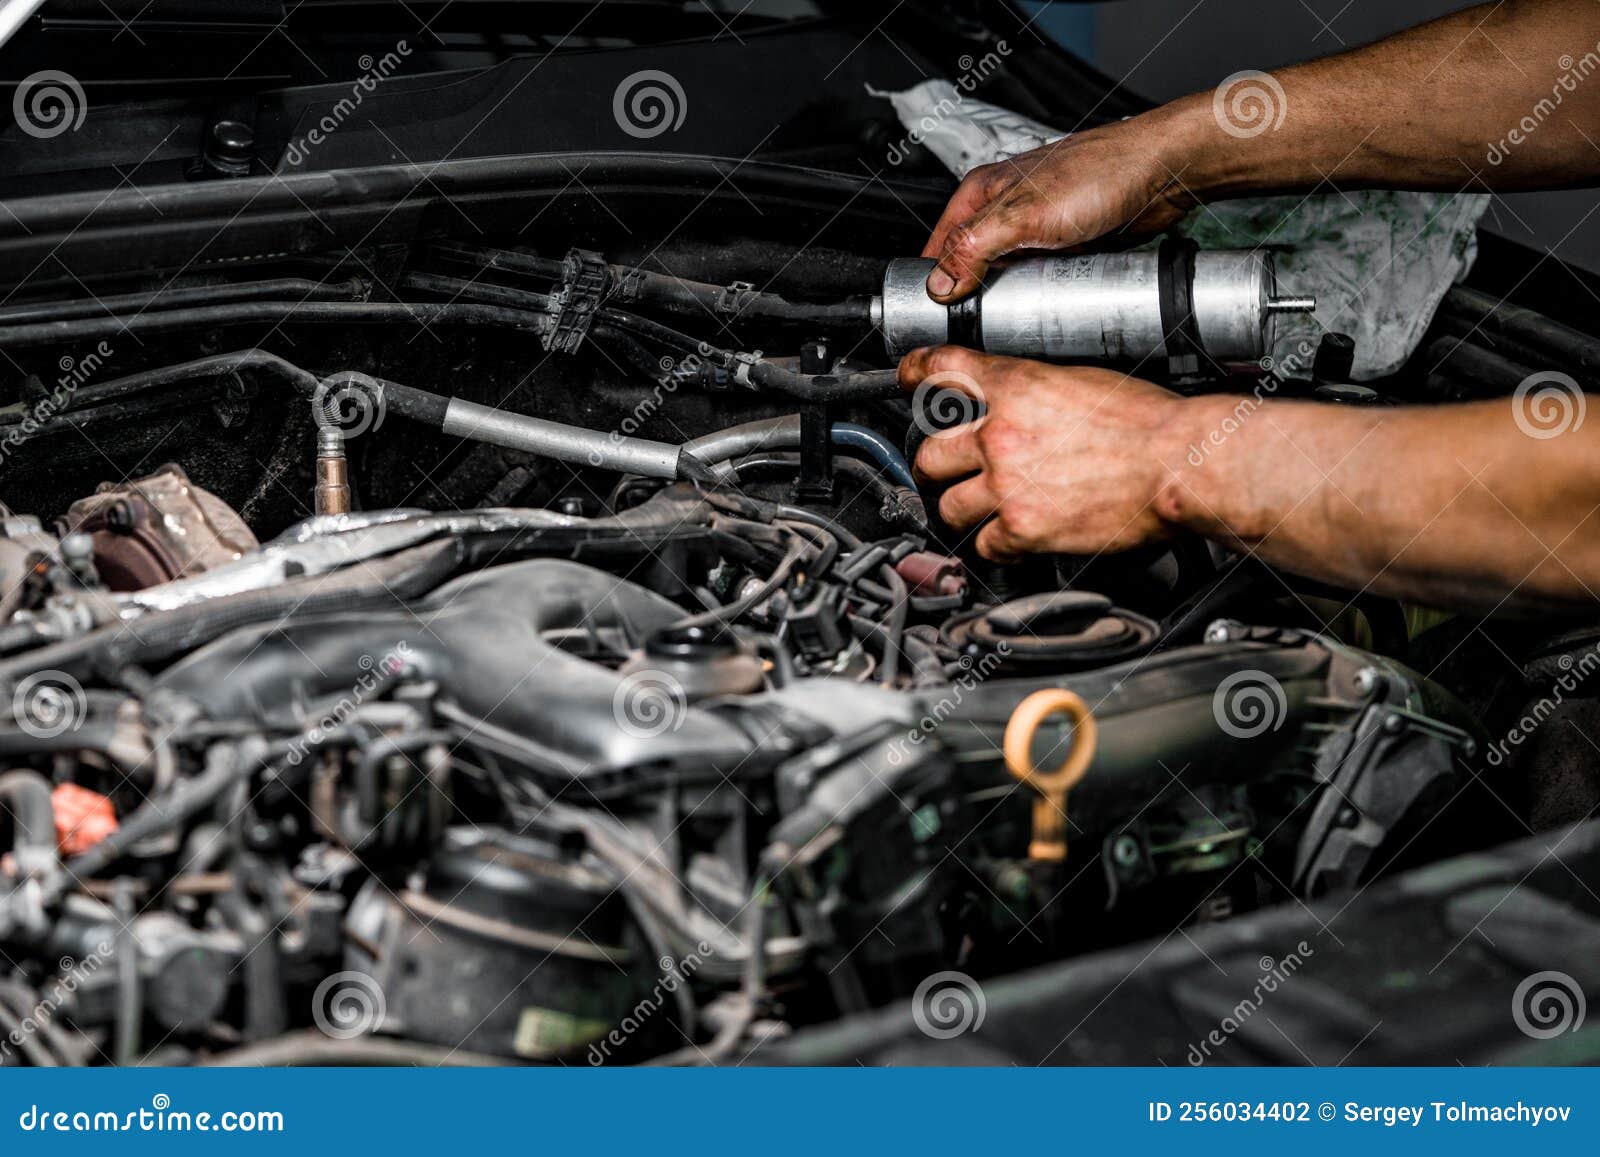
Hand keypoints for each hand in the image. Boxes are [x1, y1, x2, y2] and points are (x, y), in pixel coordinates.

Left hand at [900, 346, 1190, 561]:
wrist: (1180, 464)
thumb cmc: (1152, 424)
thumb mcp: (1085, 382)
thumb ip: (1039, 393)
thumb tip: (1021, 405)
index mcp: (1018, 388)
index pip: (945, 371)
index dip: (917, 373)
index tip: (908, 375)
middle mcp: (1002, 435)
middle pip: (931, 453)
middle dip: (938, 464)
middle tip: (951, 470)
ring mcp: (1007, 486)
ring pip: (949, 506)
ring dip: (963, 510)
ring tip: (984, 511)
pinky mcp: (1023, 529)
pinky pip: (985, 545)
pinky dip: (997, 546)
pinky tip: (1014, 538)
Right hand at [921, 108, 1201, 302]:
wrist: (1164, 170)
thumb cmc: (1102, 171)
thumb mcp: (1023, 215)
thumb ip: (975, 248)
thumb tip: (940, 284)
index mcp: (982, 193)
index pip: (938, 246)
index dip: (932, 282)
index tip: (936, 317)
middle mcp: (1005, 208)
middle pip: (970, 265)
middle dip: (971, 296)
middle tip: (975, 326)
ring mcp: (1035, 228)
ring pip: (1006, 275)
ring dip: (1007, 297)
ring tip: (1010, 321)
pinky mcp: (1064, 244)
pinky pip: (1040, 278)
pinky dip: (1039, 294)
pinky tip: (1045, 307)